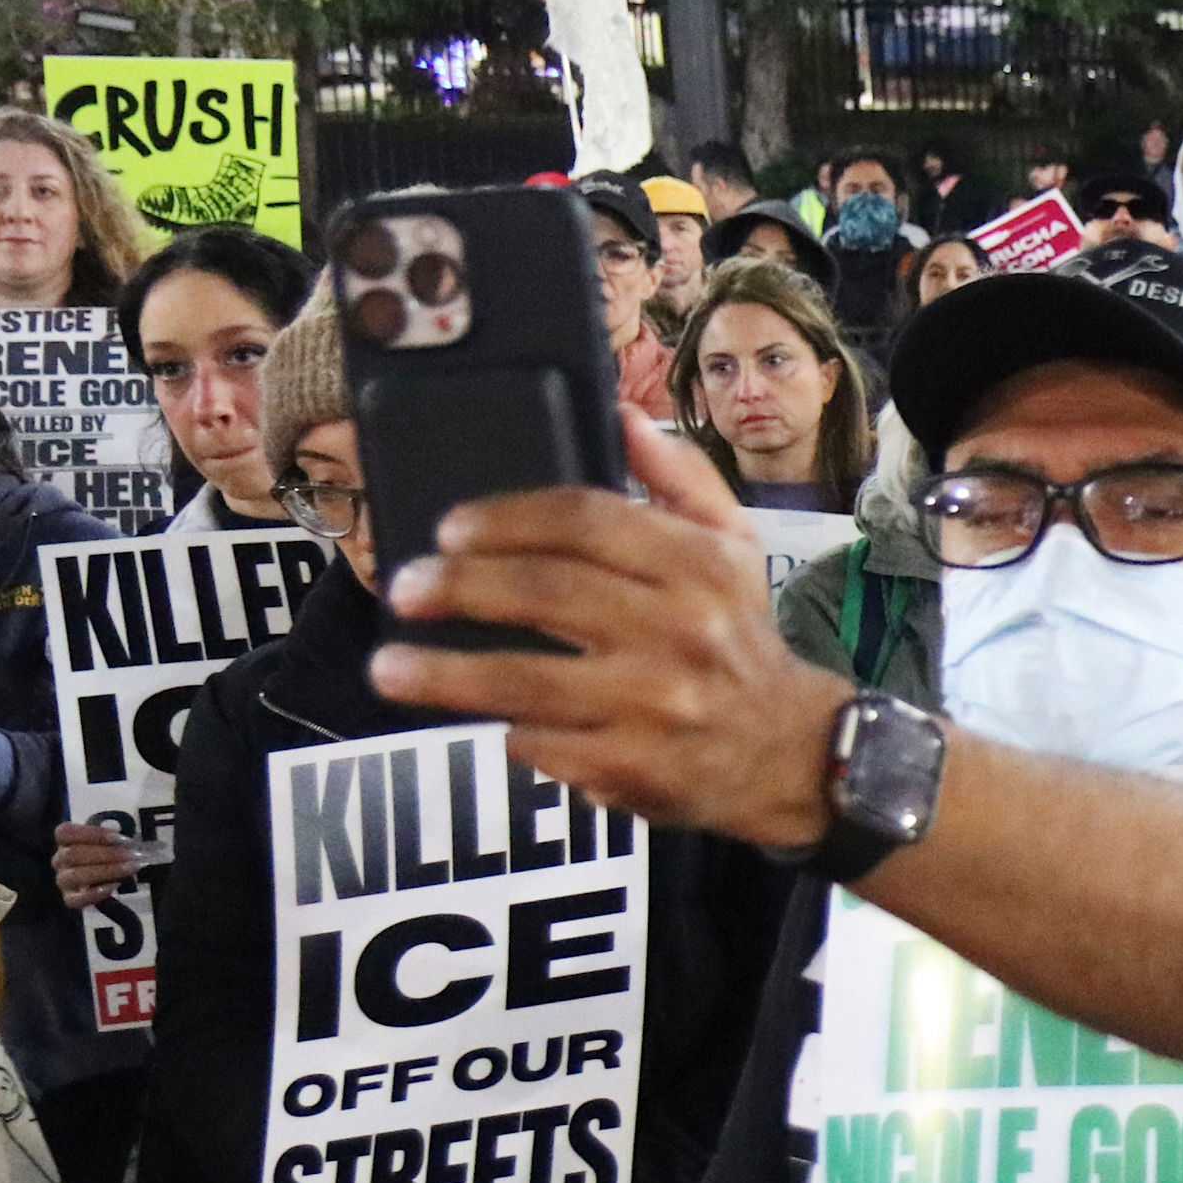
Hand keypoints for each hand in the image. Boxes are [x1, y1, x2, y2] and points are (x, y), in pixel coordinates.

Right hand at [51, 818, 139, 908]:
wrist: (116, 876)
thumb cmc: (112, 853)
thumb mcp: (112, 841)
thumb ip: (112, 838)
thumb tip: (123, 838)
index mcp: (65, 840)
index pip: (65, 832)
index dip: (92, 833)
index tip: (118, 838)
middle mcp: (59, 860)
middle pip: (72, 854)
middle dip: (106, 854)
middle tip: (133, 855)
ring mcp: (63, 881)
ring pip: (74, 875)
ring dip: (106, 871)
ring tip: (131, 868)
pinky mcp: (70, 899)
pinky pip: (75, 900)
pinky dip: (95, 893)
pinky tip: (115, 886)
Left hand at [369, 404, 851, 846]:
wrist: (794, 754)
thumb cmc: (742, 639)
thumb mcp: (733, 546)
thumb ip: (678, 478)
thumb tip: (620, 415)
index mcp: (700, 563)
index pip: (586, 518)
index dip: (506, 517)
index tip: (450, 528)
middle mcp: (681, 628)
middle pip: (543, 591)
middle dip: (459, 586)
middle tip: (406, 588)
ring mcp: (655, 703)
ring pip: (524, 679)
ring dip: (443, 673)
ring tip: (388, 669)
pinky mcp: (634, 767)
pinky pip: (542, 744)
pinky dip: (508, 731)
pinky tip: (488, 721)